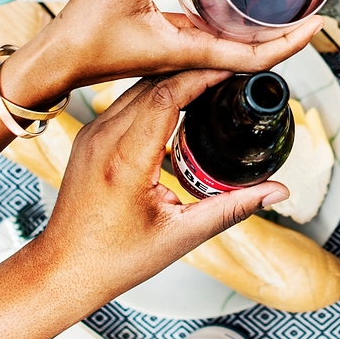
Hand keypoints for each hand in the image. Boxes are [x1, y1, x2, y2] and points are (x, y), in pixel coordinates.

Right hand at [3, 0, 321, 102]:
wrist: (51, 64)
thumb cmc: (81, 36)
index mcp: (188, 50)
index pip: (255, 57)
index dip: (291, 43)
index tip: (318, 25)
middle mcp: (190, 57)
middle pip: (253, 53)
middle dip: (287, 34)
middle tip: (313, 7)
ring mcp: (179, 53)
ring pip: (234, 46)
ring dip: (263, 30)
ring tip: (286, 2)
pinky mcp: (167, 45)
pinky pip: (212, 37)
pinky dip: (233, 23)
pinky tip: (236, 1)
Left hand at [37, 70, 288, 304]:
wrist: (62, 269)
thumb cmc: (114, 258)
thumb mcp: (182, 235)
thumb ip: (233, 207)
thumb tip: (276, 191)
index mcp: (125, 160)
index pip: (166, 95)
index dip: (202, 76)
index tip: (230, 69)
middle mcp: (103, 139)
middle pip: (154, 82)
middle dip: (194, 70)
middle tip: (229, 71)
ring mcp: (92, 134)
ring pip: (138, 86)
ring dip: (174, 79)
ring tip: (210, 80)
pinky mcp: (89, 136)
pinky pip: (125, 100)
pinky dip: (156, 93)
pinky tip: (180, 101)